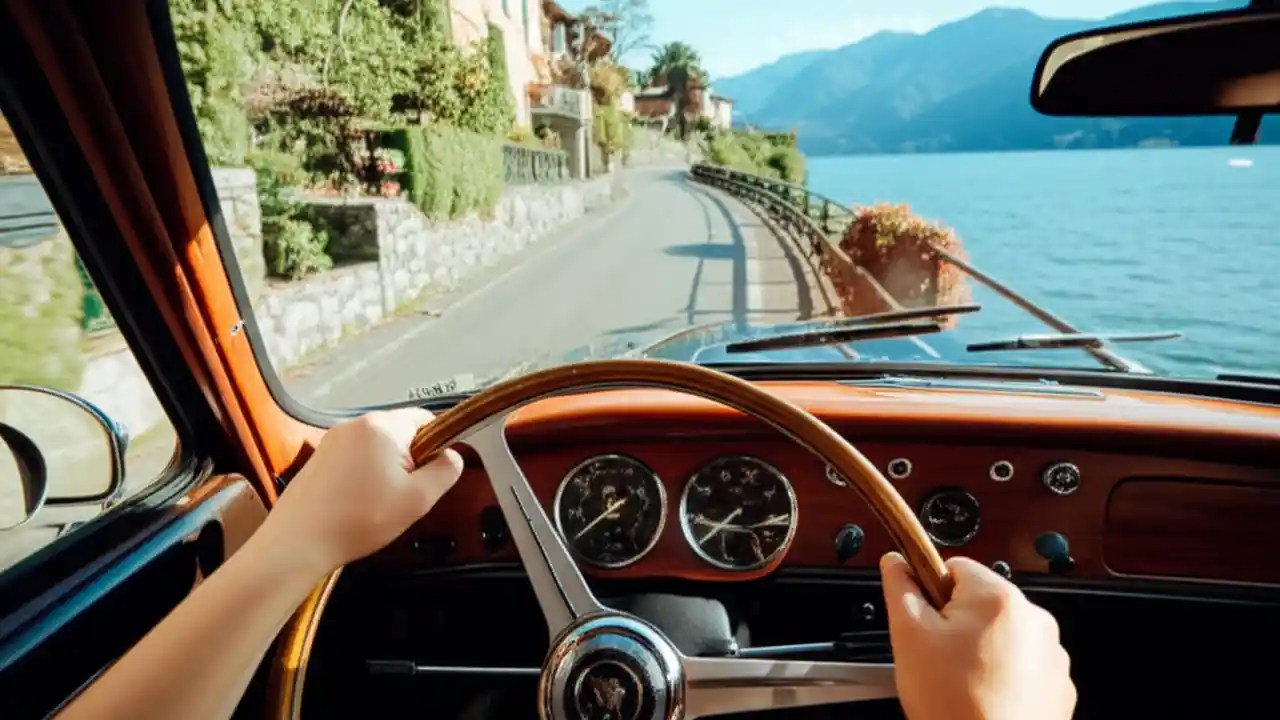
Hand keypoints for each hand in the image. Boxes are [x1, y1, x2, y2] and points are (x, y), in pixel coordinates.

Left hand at [258, 408, 463, 576]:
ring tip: (378, 505)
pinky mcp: (318, 458)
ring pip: (377, 448)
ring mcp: (332, 440)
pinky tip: (355, 505)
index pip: (425, 419)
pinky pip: (354, 459)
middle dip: (409, 462)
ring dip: (386, 471)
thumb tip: (452, 455)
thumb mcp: (418, 500)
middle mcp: (355, 424)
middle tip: (404, 496)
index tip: (429, 478)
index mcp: (382, 426)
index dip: (437, 446)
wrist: (299, 542)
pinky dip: (363, 477)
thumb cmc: (361, 519)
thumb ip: (445, 472)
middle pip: (400, 434)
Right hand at [880, 553, 1075, 719]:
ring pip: (1002, 635)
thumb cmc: (952, 705)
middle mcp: (1035, 620)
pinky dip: (1004, 676)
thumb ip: (900, 589)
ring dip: (982, 650)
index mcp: (999, 598)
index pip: (955, 567)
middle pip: (981, 603)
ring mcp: (1052, 655)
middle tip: (939, 660)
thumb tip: (897, 562)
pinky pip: (1023, 666)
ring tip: (962, 685)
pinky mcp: (1059, 685)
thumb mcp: (909, 638)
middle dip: (958, 625)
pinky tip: (984, 698)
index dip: (931, 594)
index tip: (925, 624)